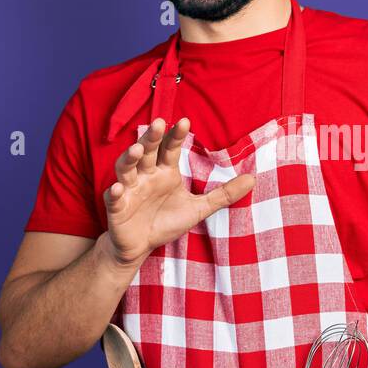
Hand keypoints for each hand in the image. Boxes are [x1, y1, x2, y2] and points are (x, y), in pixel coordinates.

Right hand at [101, 117, 254, 264]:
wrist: (140, 246)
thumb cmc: (166, 221)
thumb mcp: (199, 209)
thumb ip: (223, 194)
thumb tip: (253, 179)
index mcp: (164, 172)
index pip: (170, 148)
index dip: (176, 135)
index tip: (185, 121)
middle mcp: (146, 175)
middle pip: (147, 151)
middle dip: (150, 137)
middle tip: (158, 122)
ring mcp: (129, 190)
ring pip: (126, 169)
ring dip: (129, 158)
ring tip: (136, 149)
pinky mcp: (116, 208)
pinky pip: (114, 198)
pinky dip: (114, 193)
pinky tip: (117, 189)